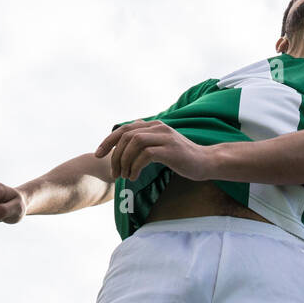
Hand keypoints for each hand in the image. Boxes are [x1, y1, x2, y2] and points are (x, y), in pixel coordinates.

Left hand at [95, 120, 212, 181]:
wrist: (206, 162)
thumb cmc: (182, 157)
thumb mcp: (162, 145)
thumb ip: (146, 141)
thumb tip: (123, 144)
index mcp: (154, 126)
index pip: (125, 128)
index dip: (108, 140)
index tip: (98, 154)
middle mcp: (159, 127)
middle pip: (126, 135)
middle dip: (114, 154)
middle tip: (114, 173)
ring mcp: (165, 138)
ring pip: (134, 143)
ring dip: (124, 161)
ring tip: (125, 176)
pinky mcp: (170, 150)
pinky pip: (145, 155)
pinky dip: (135, 167)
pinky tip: (134, 177)